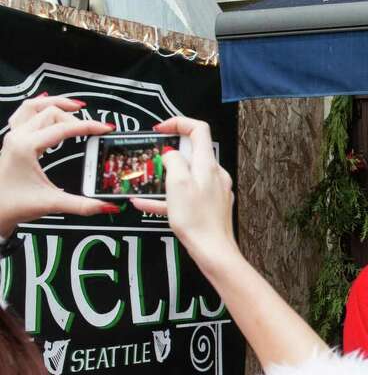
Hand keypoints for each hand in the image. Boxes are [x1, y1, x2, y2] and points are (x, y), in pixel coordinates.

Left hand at [0, 95, 118, 235]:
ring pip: (34, 106)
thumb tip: (107, 204)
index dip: (88, 126)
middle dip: (75, 118)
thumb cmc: (14, 204)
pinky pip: (24, 114)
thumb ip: (82, 205)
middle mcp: (18, 136)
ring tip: (76, 107)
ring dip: (55, 103)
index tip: (105, 129)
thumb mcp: (52, 203)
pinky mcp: (13, 140)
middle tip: (94, 129)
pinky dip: (39, 107)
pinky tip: (49, 107)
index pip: (64, 128)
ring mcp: (13, 136)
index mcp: (26, 147)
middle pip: (51, 112)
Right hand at [129, 117, 234, 267]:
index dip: (178, 123)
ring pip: (187, 176)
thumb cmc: (197, 220)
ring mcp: (214, 192)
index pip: (198, 130)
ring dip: (166, 177)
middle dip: (170, 153)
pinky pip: (186, 196)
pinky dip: (167, 197)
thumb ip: (173, 160)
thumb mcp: (178, 183)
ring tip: (147, 182)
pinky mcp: (209, 207)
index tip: (160, 129)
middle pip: (192, 153)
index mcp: (208, 165)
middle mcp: (215, 176)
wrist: (213, 250)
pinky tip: (145, 204)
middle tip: (153, 159)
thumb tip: (170, 152)